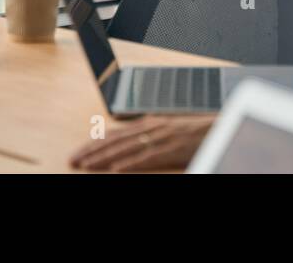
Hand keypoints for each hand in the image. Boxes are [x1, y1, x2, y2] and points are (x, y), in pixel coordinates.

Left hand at [70, 114, 214, 171]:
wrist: (218, 129)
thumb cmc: (192, 131)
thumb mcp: (164, 129)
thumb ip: (144, 132)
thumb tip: (122, 137)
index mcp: (148, 122)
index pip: (114, 133)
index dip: (94, 143)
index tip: (78, 152)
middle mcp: (151, 127)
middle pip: (115, 140)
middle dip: (92, 151)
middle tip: (74, 161)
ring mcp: (161, 137)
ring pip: (126, 148)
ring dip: (105, 158)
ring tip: (88, 166)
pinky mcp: (172, 148)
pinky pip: (147, 157)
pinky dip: (131, 163)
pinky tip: (117, 170)